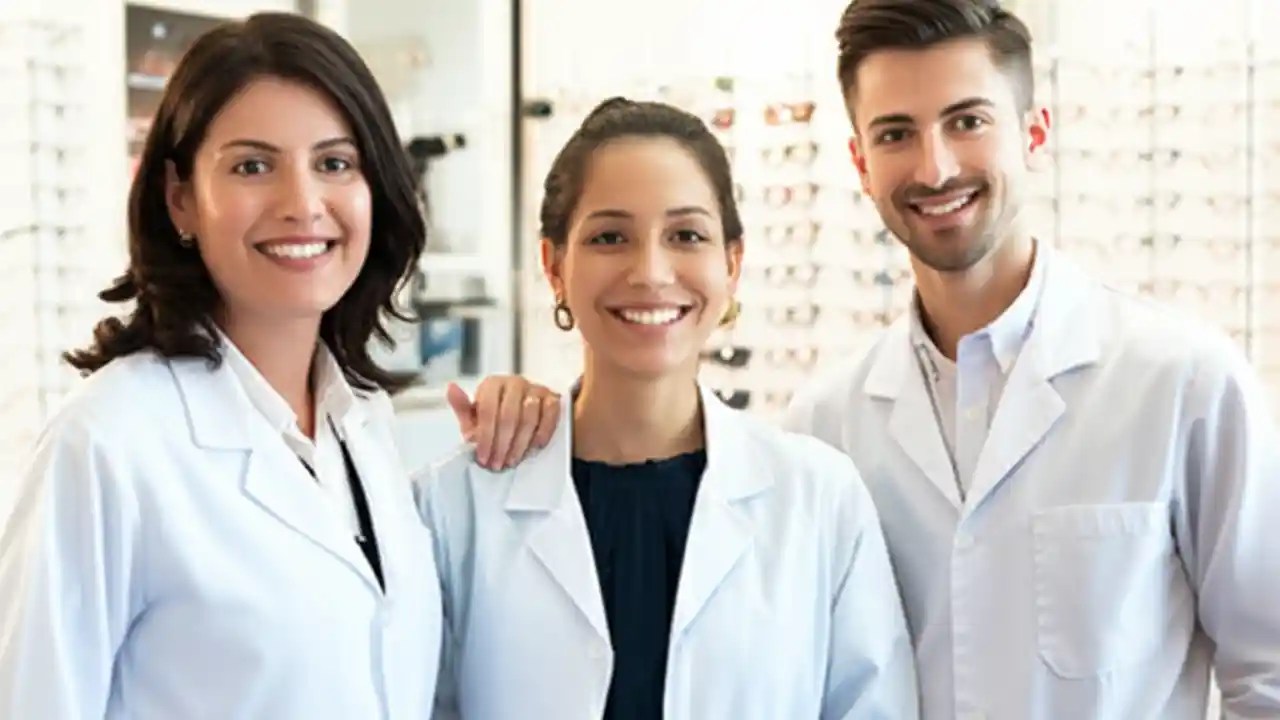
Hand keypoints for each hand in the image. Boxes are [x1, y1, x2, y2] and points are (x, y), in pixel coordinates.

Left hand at [446, 376, 560, 470]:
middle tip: (498, 464)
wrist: (525, 414)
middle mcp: (514, 382)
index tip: (483, 458)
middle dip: (501, 444)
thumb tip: (451, 388)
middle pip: (508, 415)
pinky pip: (550, 415)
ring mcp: (535, 389)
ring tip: (512, 461)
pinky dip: (542, 434)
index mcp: (492, 384)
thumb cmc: (495, 418)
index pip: (487, 409)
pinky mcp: (552, 398)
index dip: (485, 436)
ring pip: (529, 417)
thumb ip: (462, 407)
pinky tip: (534, 449)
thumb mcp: (475, 417)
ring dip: (520, 443)